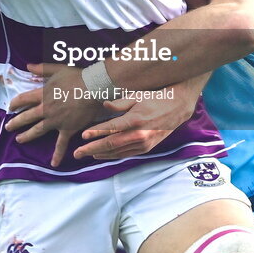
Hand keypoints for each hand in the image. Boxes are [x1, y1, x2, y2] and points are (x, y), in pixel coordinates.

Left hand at [5, 63, 101, 166]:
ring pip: (37, 130)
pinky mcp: (66, 129)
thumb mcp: (57, 69)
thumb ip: (42, 69)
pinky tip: (53, 164)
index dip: (15, 103)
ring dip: (27, 136)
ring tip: (19, 140)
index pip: (23, 100)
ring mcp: (55, 121)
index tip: (10, 107)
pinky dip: (57, 155)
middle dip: (15, 122)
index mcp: (43, 94)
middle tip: (7, 127)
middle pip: (26, 117)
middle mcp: (46, 109)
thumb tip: (28, 66)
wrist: (92, 88)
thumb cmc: (77, 77)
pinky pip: (60, 144)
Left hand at [74, 83, 198, 159]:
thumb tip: (104, 105)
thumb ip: (120, 103)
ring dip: (99, 154)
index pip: (111, 129)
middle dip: (91, 149)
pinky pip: (125, 154)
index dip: (96, 133)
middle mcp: (139, 134)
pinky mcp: (146, 149)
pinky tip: (100, 155)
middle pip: (111, 144)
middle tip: (77, 153)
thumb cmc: (154, 99)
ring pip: (117, 152)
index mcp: (136, 119)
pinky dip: (111, 155)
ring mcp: (143, 144)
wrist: (176, 108)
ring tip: (84, 154)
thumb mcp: (137, 96)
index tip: (82, 136)